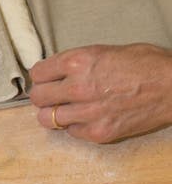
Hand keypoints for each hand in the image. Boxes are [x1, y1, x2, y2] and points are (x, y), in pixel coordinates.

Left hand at [29, 43, 171, 142]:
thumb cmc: (145, 64)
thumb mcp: (105, 51)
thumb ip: (78, 62)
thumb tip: (57, 71)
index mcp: (78, 61)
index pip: (38, 73)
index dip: (41, 76)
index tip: (46, 79)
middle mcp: (78, 87)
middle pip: (38, 97)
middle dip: (43, 95)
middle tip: (52, 95)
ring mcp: (88, 113)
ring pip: (47, 119)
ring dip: (54, 113)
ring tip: (65, 109)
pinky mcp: (99, 132)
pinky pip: (70, 132)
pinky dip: (74, 126)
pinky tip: (85, 118)